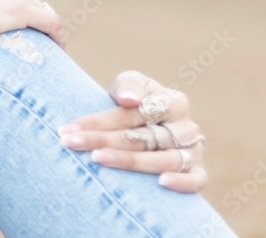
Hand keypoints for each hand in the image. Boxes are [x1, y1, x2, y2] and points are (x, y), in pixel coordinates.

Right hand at [0, 0, 66, 50]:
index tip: (29, 30)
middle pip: (38, 5)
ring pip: (45, 15)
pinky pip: (52, 24)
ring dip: (46, 33)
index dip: (29, 12)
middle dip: (38, 23)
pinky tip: (60, 51)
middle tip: (35, 46)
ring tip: (45, 53)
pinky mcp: (20, 11)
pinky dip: (59, 38)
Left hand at [58, 70, 206, 192]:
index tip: (70, 128)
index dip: (100, 121)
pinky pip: (196, 180)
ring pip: (163, 159)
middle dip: (103, 140)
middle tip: (72, 143)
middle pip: (143, 137)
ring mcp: (193, 151)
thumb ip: (128, 86)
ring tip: (98, 159)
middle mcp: (187, 127)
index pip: (134, 113)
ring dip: (129, 161)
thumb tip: (129, 99)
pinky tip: (161, 183)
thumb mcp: (130, 85)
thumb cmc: (136, 101)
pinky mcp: (198, 171)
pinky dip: (182, 182)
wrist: (153, 124)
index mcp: (174, 102)